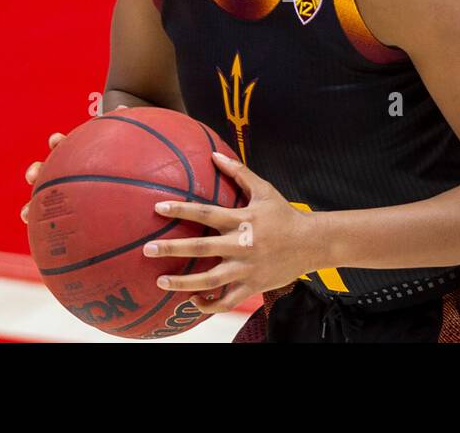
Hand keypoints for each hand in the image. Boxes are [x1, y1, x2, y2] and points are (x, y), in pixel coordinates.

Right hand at [20, 105, 126, 223]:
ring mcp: (67, 192)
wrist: (125, 174)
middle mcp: (67, 171)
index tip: (55, 141)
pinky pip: (59, 223)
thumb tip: (120, 108)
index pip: (63, 144)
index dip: (57, 142)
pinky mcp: (71, 212)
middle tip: (33, 176)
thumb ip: (121, 126)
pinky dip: (51, 231)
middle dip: (37, 172)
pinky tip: (47, 245)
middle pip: (47, 171)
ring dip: (32, 205)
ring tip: (25, 215)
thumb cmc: (123, 155)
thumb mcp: (124, 141)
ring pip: (45, 199)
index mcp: (77, 153)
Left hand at [144, 151, 322, 313]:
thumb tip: (214, 154)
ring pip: (210, 281)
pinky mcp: (252, 286)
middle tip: (147, 249)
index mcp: (242, 220)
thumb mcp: (264, 190)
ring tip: (160, 283)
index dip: (181, 209)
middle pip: (201, 248)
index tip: (158, 208)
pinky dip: (209, 305)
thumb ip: (238, 172)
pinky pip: (227, 301)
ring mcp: (246, 269)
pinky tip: (192, 301)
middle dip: (172, 249)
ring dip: (183, 283)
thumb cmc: (284, 214)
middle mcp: (241, 245)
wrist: (312, 243)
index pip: (205, 212)